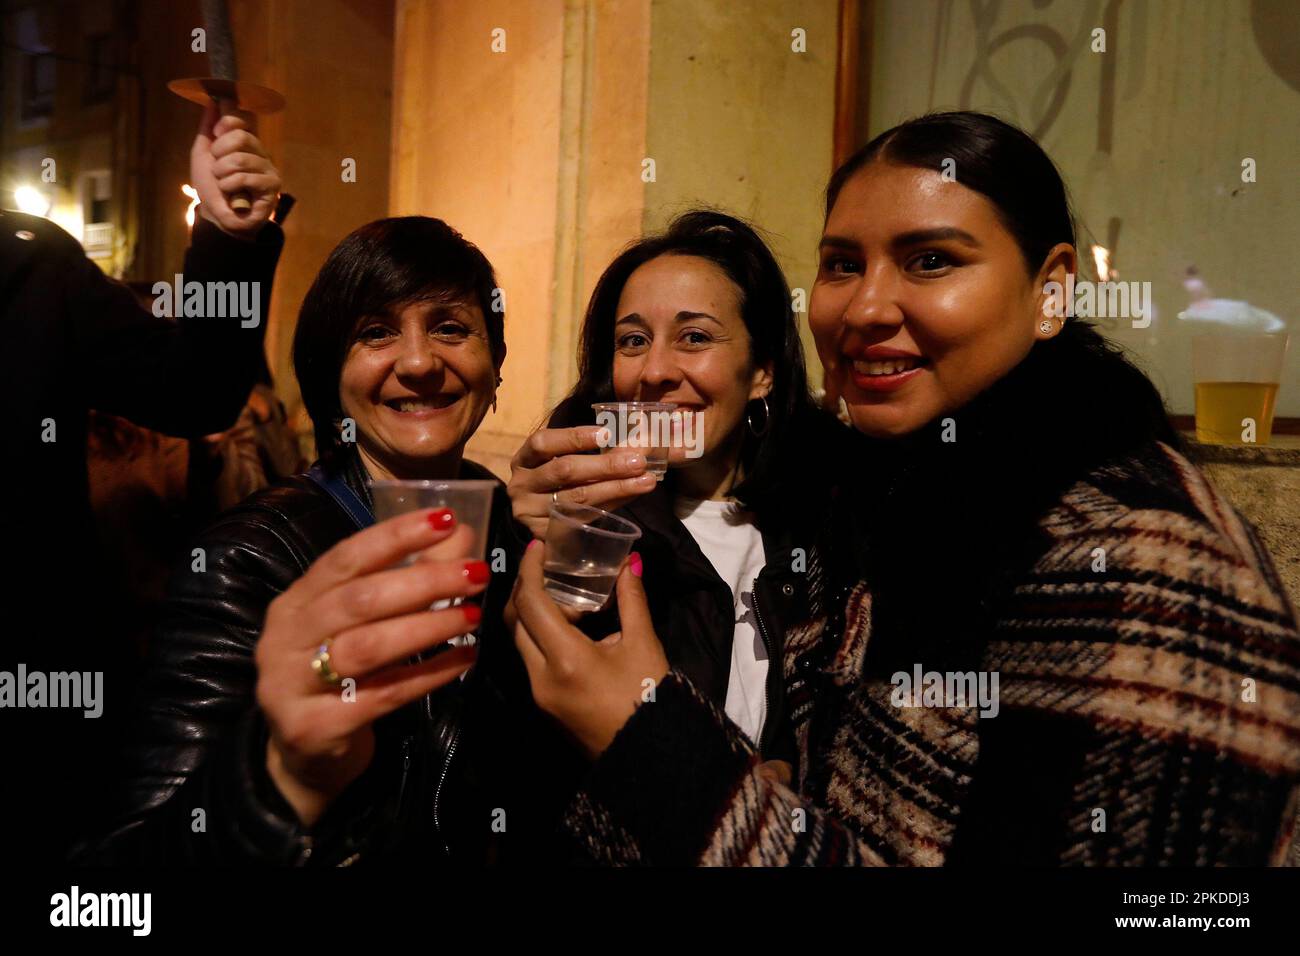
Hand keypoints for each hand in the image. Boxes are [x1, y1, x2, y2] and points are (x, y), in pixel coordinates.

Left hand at [190, 100, 280, 238]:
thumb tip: (211, 101)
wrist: (217, 217)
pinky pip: (245, 178)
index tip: (217, 133)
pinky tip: (232, 195)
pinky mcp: (272, 188)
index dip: (227, 123)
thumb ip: (207, 129)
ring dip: (222, 175)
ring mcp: (269, 171)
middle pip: (242, 137)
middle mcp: (261, 154)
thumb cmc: (211, 188)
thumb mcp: (203, 155)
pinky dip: (230, 187)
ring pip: (241, 160)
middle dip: (220, 154)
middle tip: (218, 169)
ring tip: (224, 185)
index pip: (242, 121)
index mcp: (246, 144)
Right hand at [256, 508, 485, 826]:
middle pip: (359, 600)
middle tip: (476, 574)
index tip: (446, 520)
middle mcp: (286, 637)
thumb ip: (407, 578)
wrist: (303, 757)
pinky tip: (464, 660)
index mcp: (297, 601)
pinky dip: (428, 675)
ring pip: (368, 647)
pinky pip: (382, 695)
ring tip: (473, 616)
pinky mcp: (313, 727)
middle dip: (424, 582)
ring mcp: (292, 683)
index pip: (347, 557)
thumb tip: (460, 535)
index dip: (396, 536)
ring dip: (427, 627)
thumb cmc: (340, 677)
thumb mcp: (363, 625)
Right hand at [508, 425, 657, 538]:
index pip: (543, 443)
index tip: (606, 434)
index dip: (574, 437)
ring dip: (615, 488)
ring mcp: (530, 512)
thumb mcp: (562, 459)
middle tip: (638, 461)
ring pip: (576, 499)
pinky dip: (610, 506)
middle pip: (564, 471)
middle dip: (605, 465)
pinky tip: (630, 497)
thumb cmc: (556, 481)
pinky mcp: (544, 534)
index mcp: (523, 459)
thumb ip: (590, 450)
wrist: (538, 516)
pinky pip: (583, 519)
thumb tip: (635, 443)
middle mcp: (521, 485)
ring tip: (645, 481)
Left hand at [509, 540, 668, 758]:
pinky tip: (562, 622)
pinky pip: (530, 659)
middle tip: (543, 565)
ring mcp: (538, 694)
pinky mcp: (544, 703)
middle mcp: (540, 677)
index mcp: (565, 659)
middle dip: (524, 588)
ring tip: (555, 590)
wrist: (651, 756)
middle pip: (516, 621)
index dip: (529, 570)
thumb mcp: (643, 643)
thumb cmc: (651, 696)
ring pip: (520, 641)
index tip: (537, 547)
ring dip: (529, 612)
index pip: (531, 603)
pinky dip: (538, 634)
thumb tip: (629, 562)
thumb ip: (632, 599)